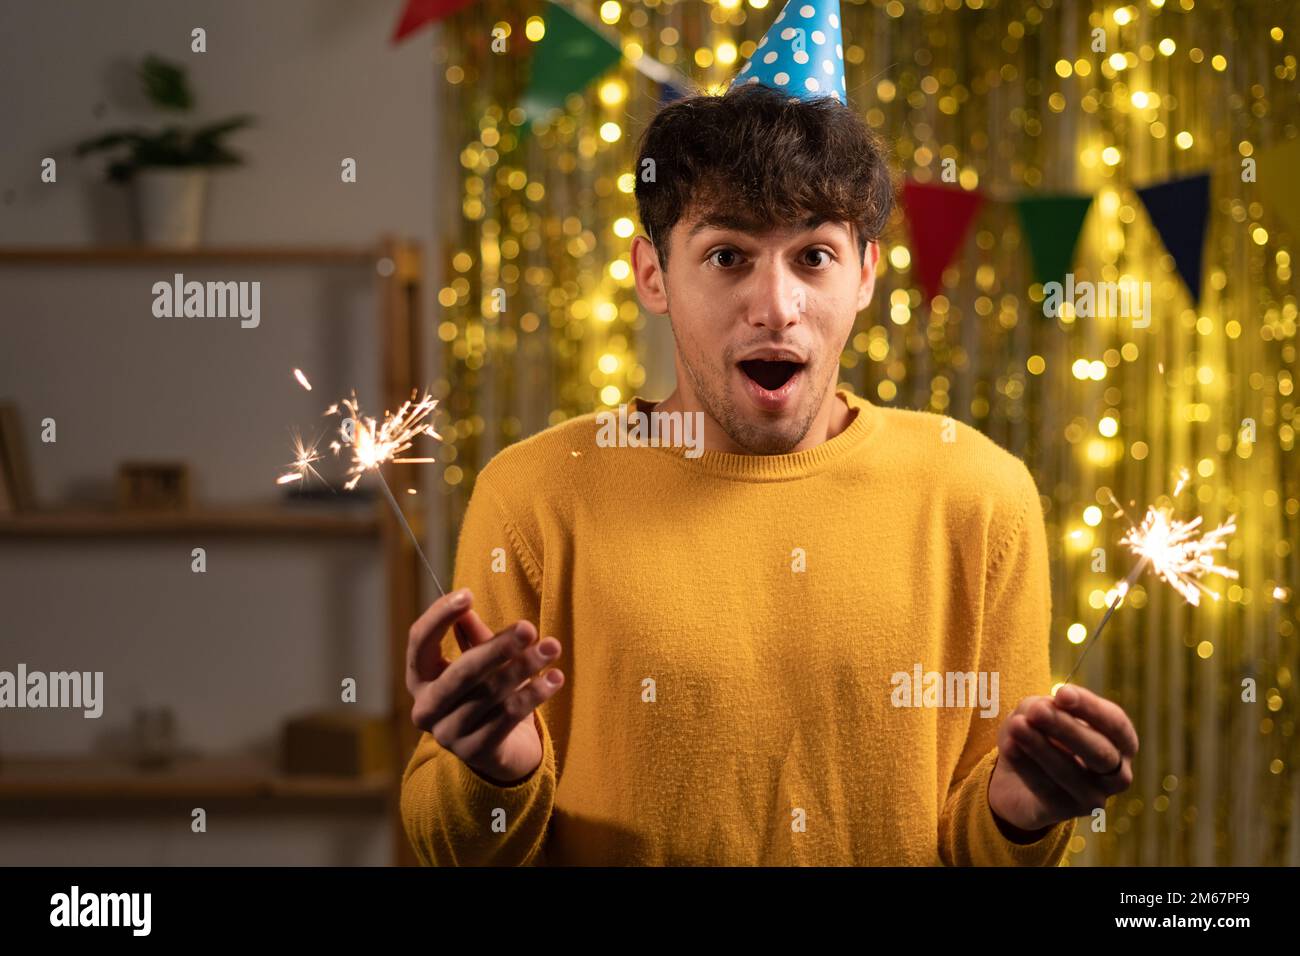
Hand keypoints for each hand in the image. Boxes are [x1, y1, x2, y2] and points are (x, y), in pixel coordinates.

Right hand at [406, 588, 564, 785]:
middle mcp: (426, 708)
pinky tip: (554, 678)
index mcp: (419, 679)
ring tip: (552, 648)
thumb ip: (475, 637)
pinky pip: (508, 717)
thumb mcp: (480, 662)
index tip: (468, 594)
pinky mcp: (475, 752)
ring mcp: (448, 734)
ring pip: (490, 694)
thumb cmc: (488, 695)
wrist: (502, 752)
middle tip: (528, 628)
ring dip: (525, 667)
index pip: (419, 642)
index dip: (440, 616)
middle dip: (498, 648)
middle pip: (461, 672)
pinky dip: (533, 694)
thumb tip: (466, 606)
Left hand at [988, 684, 1138, 836]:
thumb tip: (1044, 709)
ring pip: (1071, 772)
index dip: (1091, 708)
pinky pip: (1046, 787)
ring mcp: (1096, 797)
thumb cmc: (1039, 734)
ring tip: (1016, 725)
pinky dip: (1026, 764)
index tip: (1062, 693)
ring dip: (1041, 747)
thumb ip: (1044, 707)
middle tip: (1037, 710)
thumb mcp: (1039, 711)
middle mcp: (1117, 772)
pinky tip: (1010, 746)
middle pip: (1099, 751)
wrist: (1016, 780)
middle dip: (1066, 728)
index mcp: (1120, 742)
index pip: (1115, 724)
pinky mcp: (1068, 812)